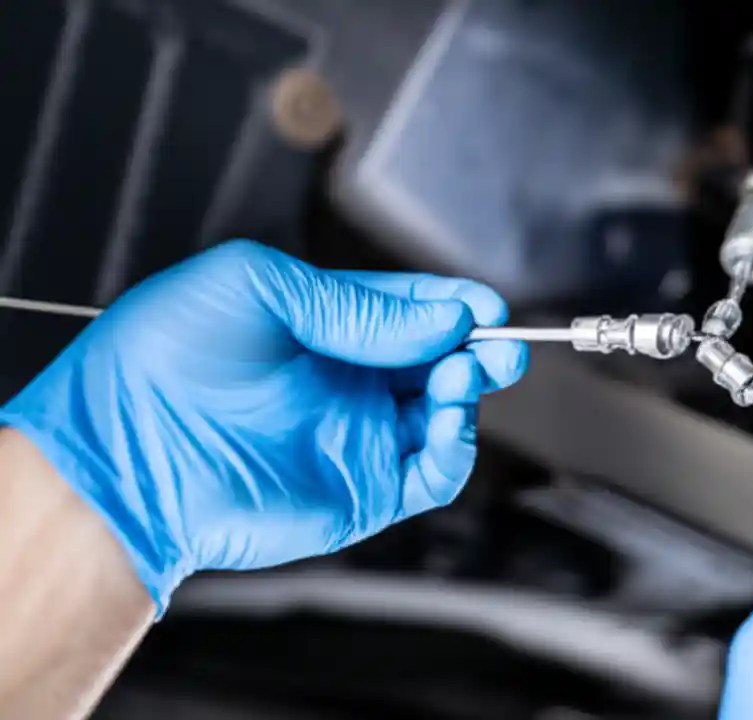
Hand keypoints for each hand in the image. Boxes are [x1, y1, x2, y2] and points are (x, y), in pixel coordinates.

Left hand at [0, 240, 527, 609]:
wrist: (123, 456)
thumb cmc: (162, 358)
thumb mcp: (257, 286)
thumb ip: (355, 306)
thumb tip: (439, 318)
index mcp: (321, 326)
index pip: (407, 308)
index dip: (450, 303)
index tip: (483, 303)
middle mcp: (345, 382)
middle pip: (438, 359)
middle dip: (476, 346)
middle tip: (494, 342)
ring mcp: (357, 437)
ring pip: (445, 413)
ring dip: (468, 390)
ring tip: (459, 373)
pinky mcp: (364, 491)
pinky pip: (433, 473)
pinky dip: (455, 446)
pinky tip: (445, 418)